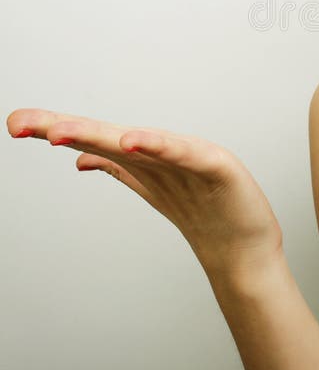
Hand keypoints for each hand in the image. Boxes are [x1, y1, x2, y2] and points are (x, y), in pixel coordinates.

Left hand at [6, 108, 282, 280]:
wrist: (245, 247)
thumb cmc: (207, 211)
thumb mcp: (155, 187)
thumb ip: (119, 168)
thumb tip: (79, 159)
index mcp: (145, 161)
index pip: (93, 140)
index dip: (56, 130)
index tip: (15, 124)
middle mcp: (162, 155)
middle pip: (107, 137)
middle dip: (64, 128)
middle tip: (19, 123)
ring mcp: (188, 160)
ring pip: (138, 144)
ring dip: (98, 135)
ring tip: (59, 133)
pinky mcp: (216, 169)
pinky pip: (183, 155)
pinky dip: (157, 146)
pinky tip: (131, 142)